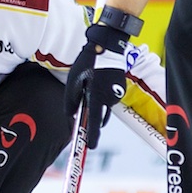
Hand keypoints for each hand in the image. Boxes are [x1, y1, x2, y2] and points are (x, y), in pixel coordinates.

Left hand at [64, 22, 132, 148]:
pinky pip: (109, 99)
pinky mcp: (121, 89)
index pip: (95, 122)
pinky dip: (102, 97)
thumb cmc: (87, 62)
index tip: (90, 146)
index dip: (92, 136)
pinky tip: (96, 83)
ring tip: (88, 86)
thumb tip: (70, 117)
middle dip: (91, 116)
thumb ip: (71, 102)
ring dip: (96, 104)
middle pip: (99, 116)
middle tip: (81, 106)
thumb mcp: (73, 81)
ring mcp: (117, 94)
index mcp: (97, 96)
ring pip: (104, 107)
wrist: (107, 46)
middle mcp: (110, 98)